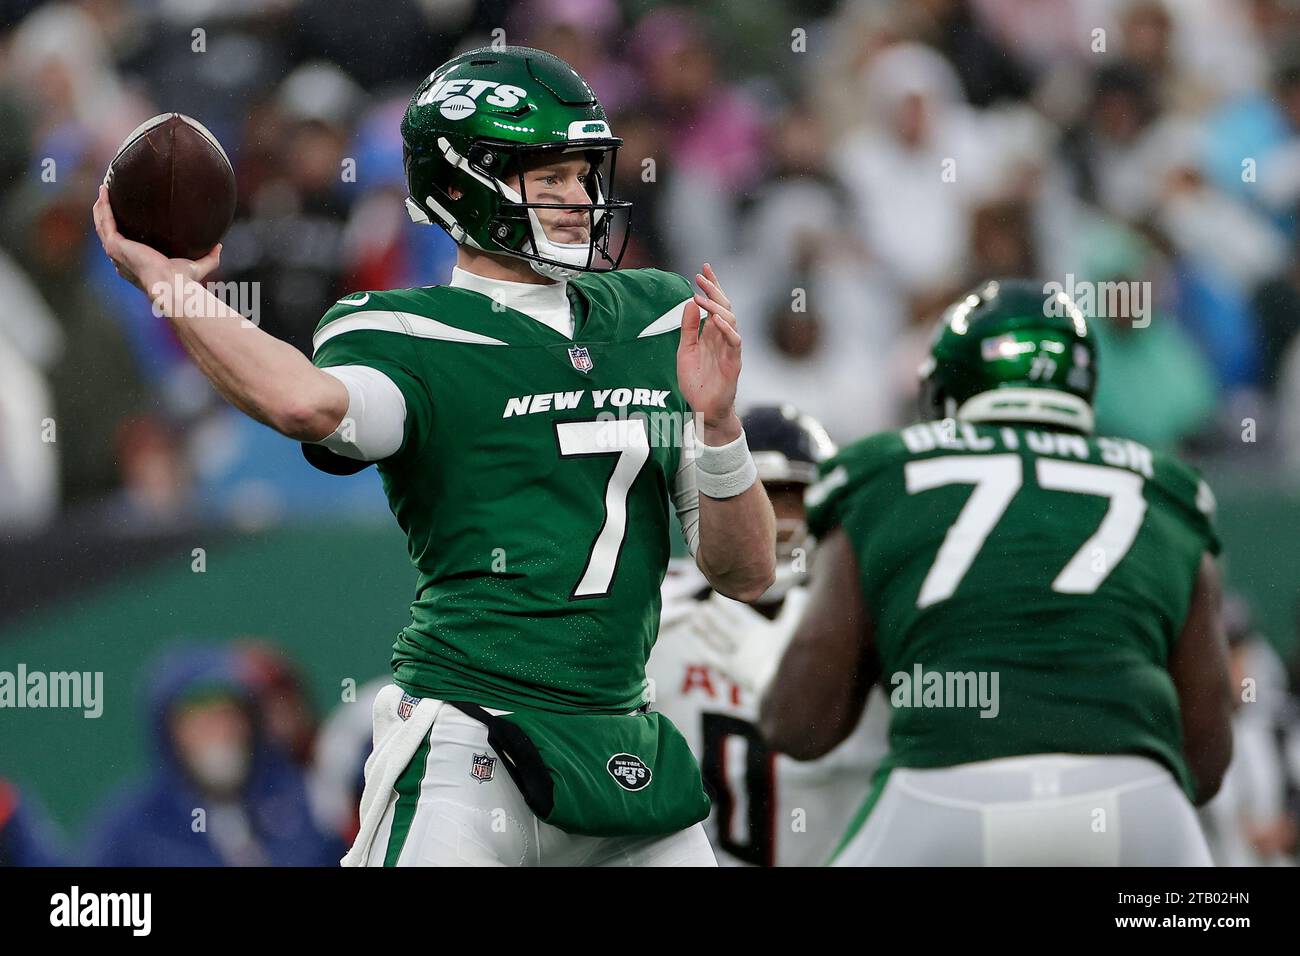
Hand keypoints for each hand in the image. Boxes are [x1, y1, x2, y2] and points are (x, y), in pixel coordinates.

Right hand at [92, 184, 220, 299]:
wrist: (172, 284)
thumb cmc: (183, 279)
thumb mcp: (197, 266)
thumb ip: (209, 257)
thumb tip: (219, 246)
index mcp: (137, 263)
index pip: (125, 246)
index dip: (122, 231)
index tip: (124, 215)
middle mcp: (122, 259)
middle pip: (109, 233)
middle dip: (107, 214)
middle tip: (108, 197)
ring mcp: (116, 252)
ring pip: (103, 225)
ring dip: (101, 207)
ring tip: (104, 190)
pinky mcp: (114, 246)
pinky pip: (104, 222)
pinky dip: (103, 207)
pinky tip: (104, 192)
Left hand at [677, 263, 741, 443]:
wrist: (704, 409)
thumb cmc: (697, 381)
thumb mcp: (686, 350)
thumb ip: (688, 328)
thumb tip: (690, 303)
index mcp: (711, 333)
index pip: (715, 304)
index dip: (711, 286)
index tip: (704, 268)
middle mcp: (723, 338)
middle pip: (724, 306)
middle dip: (714, 290)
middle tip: (701, 277)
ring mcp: (730, 349)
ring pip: (730, 320)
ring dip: (716, 307)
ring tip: (702, 296)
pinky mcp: (734, 363)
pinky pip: (734, 342)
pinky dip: (727, 330)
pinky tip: (717, 320)